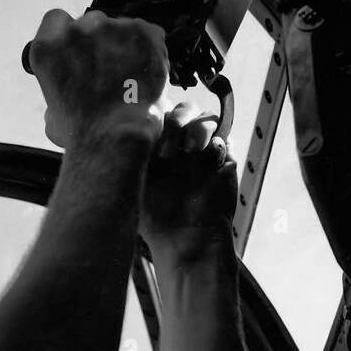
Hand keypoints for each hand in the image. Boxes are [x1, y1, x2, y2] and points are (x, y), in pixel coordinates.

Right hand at [27, 8, 168, 151]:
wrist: (115, 140)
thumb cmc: (82, 136)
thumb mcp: (51, 113)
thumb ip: (58, 86)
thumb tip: (68, 86)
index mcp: (48, 47)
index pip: (56, 19)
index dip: (68, 35)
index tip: (78, 51)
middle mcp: (78, 31)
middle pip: (90, 23)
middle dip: (99, 43)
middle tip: (107, 72)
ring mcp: (111, 28)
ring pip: (120, 28)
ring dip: (124, 46)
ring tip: (130, 79)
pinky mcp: (142, 32)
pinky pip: (147, 34)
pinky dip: (149, 50)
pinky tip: (144, 75)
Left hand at [143, 101, 237, 262]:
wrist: (187, 240)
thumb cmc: (156, 219)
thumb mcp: (135, 184)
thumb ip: (132, 156)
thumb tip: (126, 128)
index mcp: (156, 147)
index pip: (159, 114)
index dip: (157, 117)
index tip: (150, 139)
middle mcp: (180, 145)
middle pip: (183, 110)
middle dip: (177, 121)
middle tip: (169, 151)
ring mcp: (202, 151)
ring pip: (205, 117)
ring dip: (198, 127)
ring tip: (191, 149)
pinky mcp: (223, 159)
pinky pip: (224, 137)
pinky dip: (217, 142)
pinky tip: (210, 158)